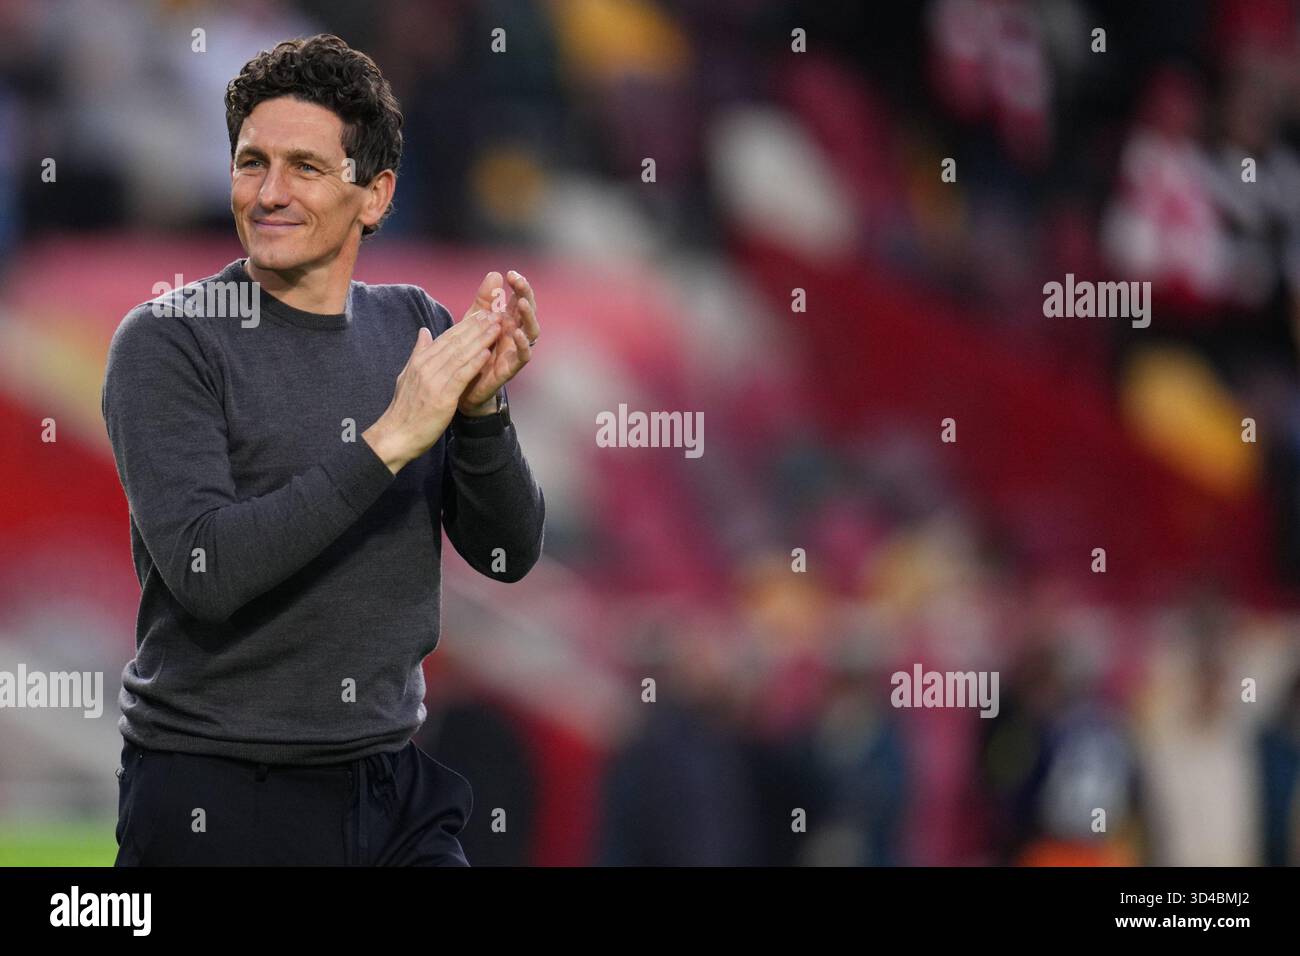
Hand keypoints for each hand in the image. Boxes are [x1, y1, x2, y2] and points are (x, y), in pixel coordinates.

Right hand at [363, 312, 500, 472]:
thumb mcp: (408, 376)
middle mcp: (426, 367)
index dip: (465, 325)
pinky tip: (487, 353)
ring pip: (461, 355)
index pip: (446, 338)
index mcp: (420, 361)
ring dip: (480, 340)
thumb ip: (419, 353)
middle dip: (477, 327)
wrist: (397, 436)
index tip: (481, 314)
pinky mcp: (443, 397)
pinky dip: (474, 363)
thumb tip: (424, 332)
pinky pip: (461, 376)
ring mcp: (434, 381)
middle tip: (495, 313)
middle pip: (455, 342)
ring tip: (496, 327)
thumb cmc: (405, 409)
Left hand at [457, 270, 539, 415]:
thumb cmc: (471, 351)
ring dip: (528, 316)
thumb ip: (484, 300)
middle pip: (528, 311)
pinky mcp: (511, 368)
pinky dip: (523, 344)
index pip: (518, 298)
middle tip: (518, 282)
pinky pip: (523, 356)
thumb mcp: (474, 321)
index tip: (510, 273)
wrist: (461, 385)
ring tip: (521, 302)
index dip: (518, 286)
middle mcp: (516, 333)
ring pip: (531, 331)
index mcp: (508, 320)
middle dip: (526, 295)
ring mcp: (515, 350)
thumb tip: (495, 273)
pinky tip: (517, 333)